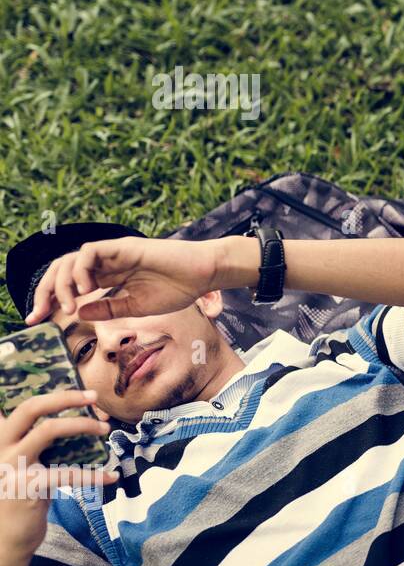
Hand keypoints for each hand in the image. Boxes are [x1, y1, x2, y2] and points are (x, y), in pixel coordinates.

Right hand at [0, 390, 115, 560]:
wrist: (8, 539)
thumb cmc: (25, 496)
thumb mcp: (28, 465)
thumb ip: (43, 444)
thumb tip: (84, 422)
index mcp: (3, 440)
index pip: (19, 408)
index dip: (50, 395)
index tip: (79, 390)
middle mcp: (2, 449)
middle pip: (29, 409)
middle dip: (64, 398)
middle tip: (94, 396)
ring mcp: (12, 466)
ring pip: (49, 431)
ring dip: (84, 426)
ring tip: (106, 429)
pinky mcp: (27, 486)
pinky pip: (67, 473)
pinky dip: (93, 475)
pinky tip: (111, 477)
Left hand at [25, 237, 224, 323]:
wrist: (203, 274)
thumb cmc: (179, 288)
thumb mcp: (136, 306)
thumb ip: (109, 308)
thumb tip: (79, 312)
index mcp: (109, 275)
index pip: (69, 284)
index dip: (50, 299)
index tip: (37, 319)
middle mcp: (107, 262)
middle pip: (61, 270)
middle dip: (45, 292)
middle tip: (38, 314)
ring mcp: (114, 253)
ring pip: (70, 260)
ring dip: (62, 284)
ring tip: (67, 306)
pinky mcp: (123, 246)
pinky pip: (89, 252)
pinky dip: (80, 270)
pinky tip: (85, 289)